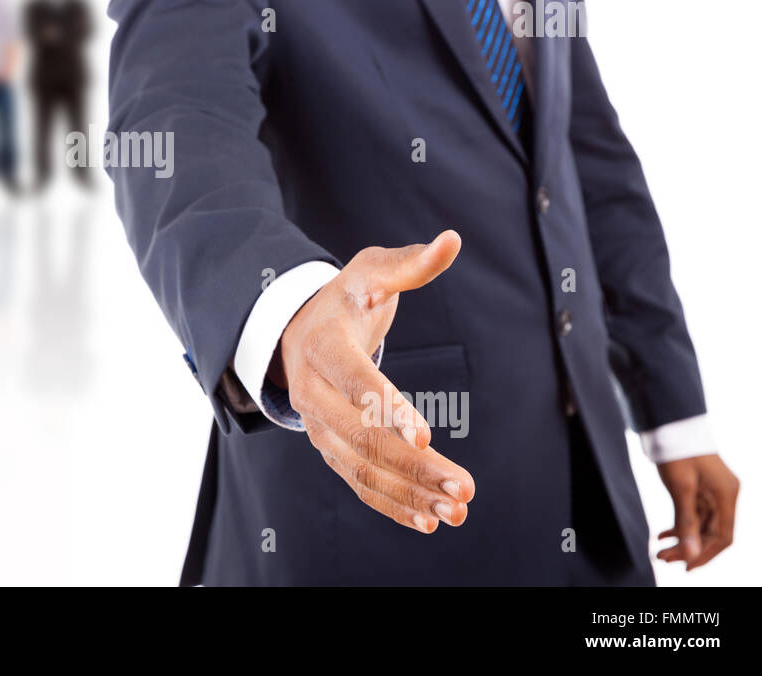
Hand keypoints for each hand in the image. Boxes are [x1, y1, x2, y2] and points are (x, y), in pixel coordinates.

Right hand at [276, 230, 473, 532]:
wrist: (296, 330)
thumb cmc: (344, 297)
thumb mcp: (370, 271)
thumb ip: (410, 263)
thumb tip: (452, 240)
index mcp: (323, 346)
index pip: (356, 382)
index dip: (388, 409)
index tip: (426, 438)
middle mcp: (312, 392)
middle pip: (362, 436)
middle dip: (415, 466)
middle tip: (464, 487)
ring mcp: (317, 425)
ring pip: (361, 467)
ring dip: (409, 493)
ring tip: (456, 509)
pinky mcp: (328, 446)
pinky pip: (357, 482)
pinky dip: (390, 504)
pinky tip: (427, 521)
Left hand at [656, 454, 737, 570]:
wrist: (669, 423)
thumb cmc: (677, 451)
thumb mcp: (680, 488)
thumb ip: (685, 521)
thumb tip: (689, 553)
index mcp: (726, 496)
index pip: (723, 537)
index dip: (705, 554)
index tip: (686, 567)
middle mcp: (724, 495)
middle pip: (711, 532)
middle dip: (689, 548)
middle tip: (663, 558)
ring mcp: (713, 491)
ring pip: (701, 524)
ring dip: (682, 538)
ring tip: (660, 550)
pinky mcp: (700, 488)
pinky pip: (694, 513)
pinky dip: (679, 524)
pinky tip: (662, 535)